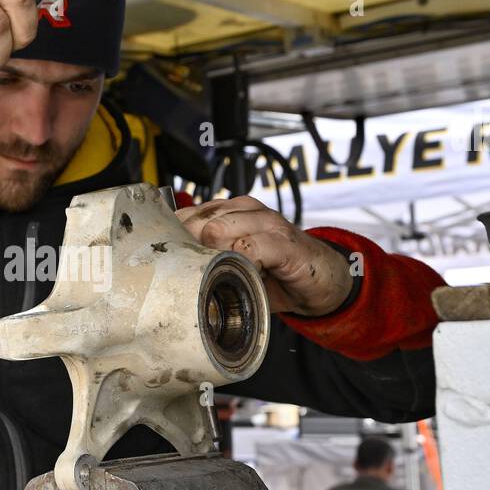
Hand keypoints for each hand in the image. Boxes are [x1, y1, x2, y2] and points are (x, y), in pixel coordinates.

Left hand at [177, 196, 354, 315]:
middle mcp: (246, 210)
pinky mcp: (285, 243)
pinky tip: (243, 276)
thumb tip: (170, 273)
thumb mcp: (234, 265)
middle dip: (188, 249)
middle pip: (196, 220)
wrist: (322, 279)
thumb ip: (207, 261)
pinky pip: (251, 247)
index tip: (167, 263)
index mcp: (229, 211)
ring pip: (218, 228)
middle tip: (188, 274)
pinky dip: (240, 264)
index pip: (186, 215)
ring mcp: (267, 223)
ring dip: (211, 256)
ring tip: (214, 276)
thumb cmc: (275, 272)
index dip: (173, 239)